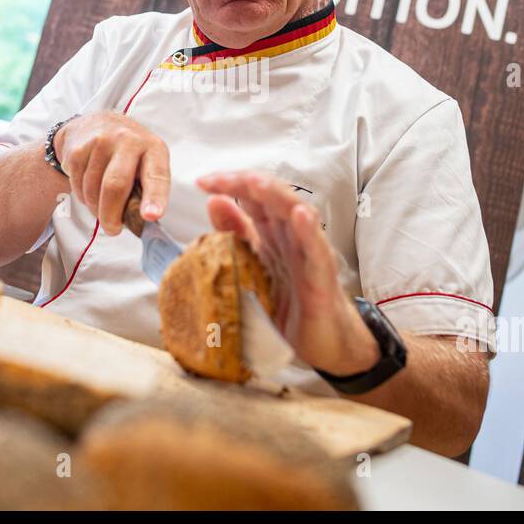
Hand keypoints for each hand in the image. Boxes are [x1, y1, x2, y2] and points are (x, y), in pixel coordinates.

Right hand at [55, 111, 169, 235]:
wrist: (94, 124)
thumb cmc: (127, 152)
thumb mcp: (146, 161)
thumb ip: (147, 188)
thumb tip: (144, 222)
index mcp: (152, 148)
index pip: (156, 175)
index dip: (154, 198)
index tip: (151, 216)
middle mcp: (127, 140)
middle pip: (116, 185)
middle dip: (112, 215)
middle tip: (112, 229)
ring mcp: (100, 142)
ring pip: (93, 190)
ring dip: (96, 208)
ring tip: (101, 206)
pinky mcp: (78, 149)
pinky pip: (77, 185)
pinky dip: (83, 197)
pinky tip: (89, 189)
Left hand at [196, 170, 378, 374]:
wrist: (322, 343)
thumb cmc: (289, 306)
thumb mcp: (253, 269)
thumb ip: (236, 237)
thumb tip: (213, 201)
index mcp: (272, 234)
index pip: (252, 198)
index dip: (229, 184)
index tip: (201, 181)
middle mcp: (292, 237)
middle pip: (272, 198)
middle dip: (246, 184)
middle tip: (219, 179)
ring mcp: (309, 254)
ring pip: (296, 215)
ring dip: (276, 196)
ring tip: (256, 183)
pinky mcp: (322, 278)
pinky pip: (317, 251)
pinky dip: (310, 232)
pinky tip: (301, 216)